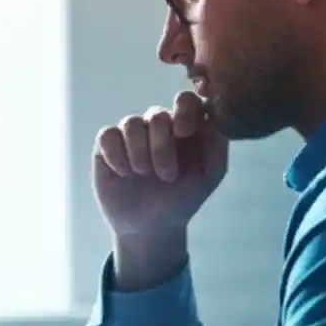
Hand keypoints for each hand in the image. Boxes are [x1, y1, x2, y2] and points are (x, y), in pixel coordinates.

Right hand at [93, 92, 227, 288]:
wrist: (151, 226)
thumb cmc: (184, 198)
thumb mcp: (210, 174)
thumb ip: (217, 142)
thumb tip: (210, 113)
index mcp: (185, 126)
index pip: (185, 99)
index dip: (184, 109)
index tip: (184, 132)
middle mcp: (157, 125)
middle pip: (157, 114)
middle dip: (162, 147)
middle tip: (167, 175)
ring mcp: (131, 134)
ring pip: (130, 122)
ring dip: (139, 152)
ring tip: (144, 174)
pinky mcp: (107, 146)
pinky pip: (107, 135)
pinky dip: (116, 154)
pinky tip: (124, 173)